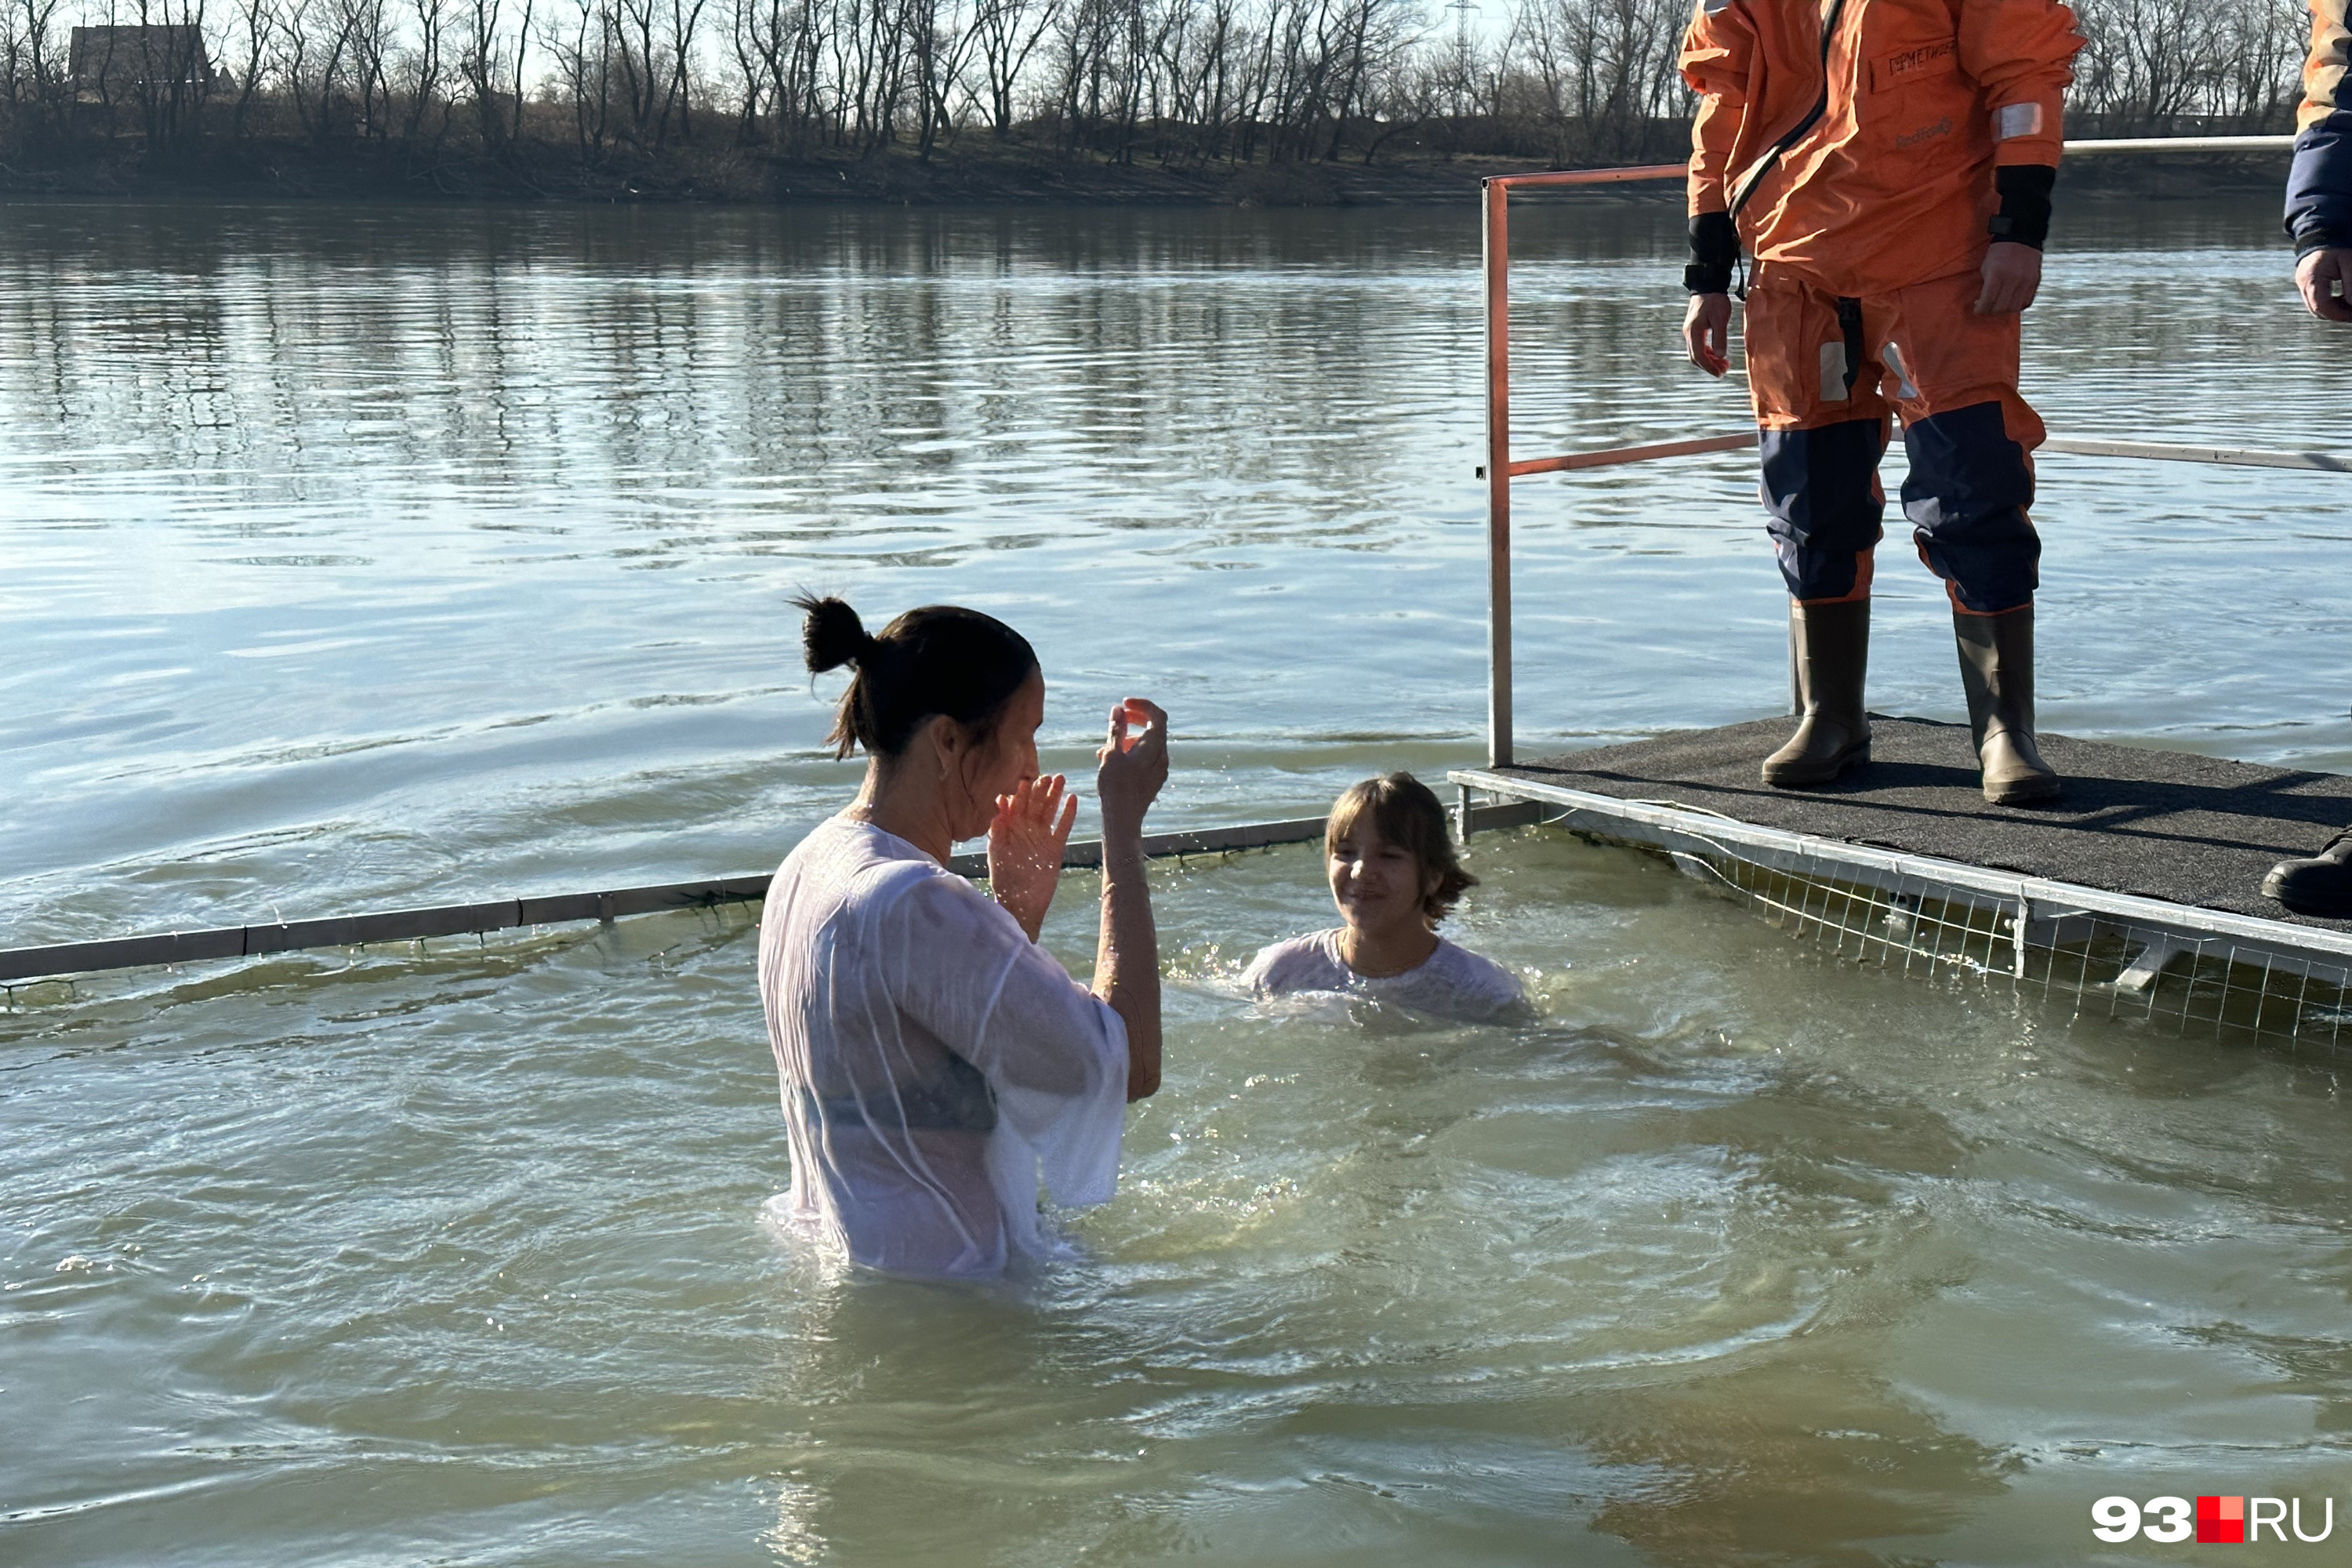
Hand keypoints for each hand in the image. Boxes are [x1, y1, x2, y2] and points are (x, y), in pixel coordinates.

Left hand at [988, 773, 1076, 940]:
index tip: (1026, 780)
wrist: (1020, 902)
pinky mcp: (1055, 847)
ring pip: (1050, 811)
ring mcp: (1042, 837)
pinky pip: (1063, 827)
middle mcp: (1027, 830)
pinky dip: (1068, 813)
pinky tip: (1073, 799)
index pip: (1017, 805)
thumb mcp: (997, 853)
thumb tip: (998, 808)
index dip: (1021, 793)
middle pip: (1035, 804)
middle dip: (1041, 789)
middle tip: (1048, 776)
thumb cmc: (1004, 879)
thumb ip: (997, 830)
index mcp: (1011, 829)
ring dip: (1055, 795)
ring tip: (1061, 779)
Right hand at [1095, 698, 1167, 839]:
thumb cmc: (1115, 787)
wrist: (1123, 820)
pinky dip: (1130, 753)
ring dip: (1127, 739)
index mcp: (1155, 747)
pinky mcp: (1153, 780)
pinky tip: (1110, 762)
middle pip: (1154, 728)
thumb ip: (1116, 729)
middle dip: (1134, 720)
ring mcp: (1160, 770)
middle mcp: (1162, 757)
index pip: (1157, 715)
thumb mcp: (1111, 754)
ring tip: (1102, 750)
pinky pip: (1145, 759)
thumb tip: (1118, 709)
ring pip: (1146, 745)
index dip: (1141, 705)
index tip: (1123, 703)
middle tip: (1117, 718)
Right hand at [1683, 292, 1731, 376]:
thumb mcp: (1721, 319)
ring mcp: (1689, 332)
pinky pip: (1698, 347)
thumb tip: (1721, 356)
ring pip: (1696, 353)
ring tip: (1723, 363)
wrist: (1707, 286)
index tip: (1720, 374)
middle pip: (1695, 358)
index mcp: (1693, 332)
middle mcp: (1688, 334)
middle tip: (1724, 370)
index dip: (1709, 367)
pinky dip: (1707, 353)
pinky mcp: (1693, 330)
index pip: (1699, 356)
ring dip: (1708, 361)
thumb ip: (1720, 338)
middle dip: (1709, 366)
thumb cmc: (1715, 301)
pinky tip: (1718, 354)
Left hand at [1974, 242, 2041, 314]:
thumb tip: (1982, 302)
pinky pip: (2026, 302)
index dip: (1980, 309)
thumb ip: (1985, 285)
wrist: (2020, 237)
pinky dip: (2017, 305)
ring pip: (2014, 307)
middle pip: (2001, 307)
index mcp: (1997, 274)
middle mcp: (2012, 279)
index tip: (1977, 310)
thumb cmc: (2000, 252)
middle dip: (1991, 310)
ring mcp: (2025, 281)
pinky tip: (2011, 302)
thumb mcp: (1986, 267)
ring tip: (1999, 305)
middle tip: (1987, 308)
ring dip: (2004, 310)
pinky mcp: (2034, 281)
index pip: (1988, 301)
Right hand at [2297, 248, 2351, 322]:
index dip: (2338, 315)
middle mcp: (2303, 283)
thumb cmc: (2338, 244)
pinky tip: (2343, 297)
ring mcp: (2302, 283)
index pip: (2321, 306)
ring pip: (2315, 307)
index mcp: (2311, 278)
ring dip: (2332, 309)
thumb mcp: (2349, 262)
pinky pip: (2315, 299)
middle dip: (2335, 314)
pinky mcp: (2305, 282)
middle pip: (2316, 309)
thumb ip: (2351, 285)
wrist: (2324, 229)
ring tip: (2349, 304)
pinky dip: (2329, 303)